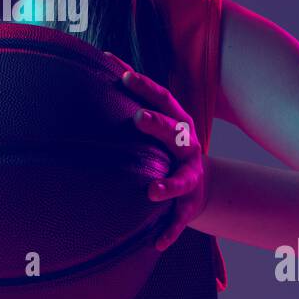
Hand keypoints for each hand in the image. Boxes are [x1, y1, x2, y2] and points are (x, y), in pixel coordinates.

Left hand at [103, 51, 209, 251]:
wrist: (196, 181)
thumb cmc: (164, 142)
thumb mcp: (155, 117)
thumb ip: (132, 92)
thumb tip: (103, 54)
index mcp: (177, 122)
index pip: (162, 99)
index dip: (144, 87)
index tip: (123, 75)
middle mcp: (187, 147)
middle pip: (174, 134)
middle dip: (159, 126)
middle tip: (138, 119)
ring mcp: (189, 177)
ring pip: (180, 181)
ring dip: (167, 186)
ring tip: (152, 192)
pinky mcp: (188, 205)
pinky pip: (179, 220)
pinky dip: (168, 232)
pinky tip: (156, 244)